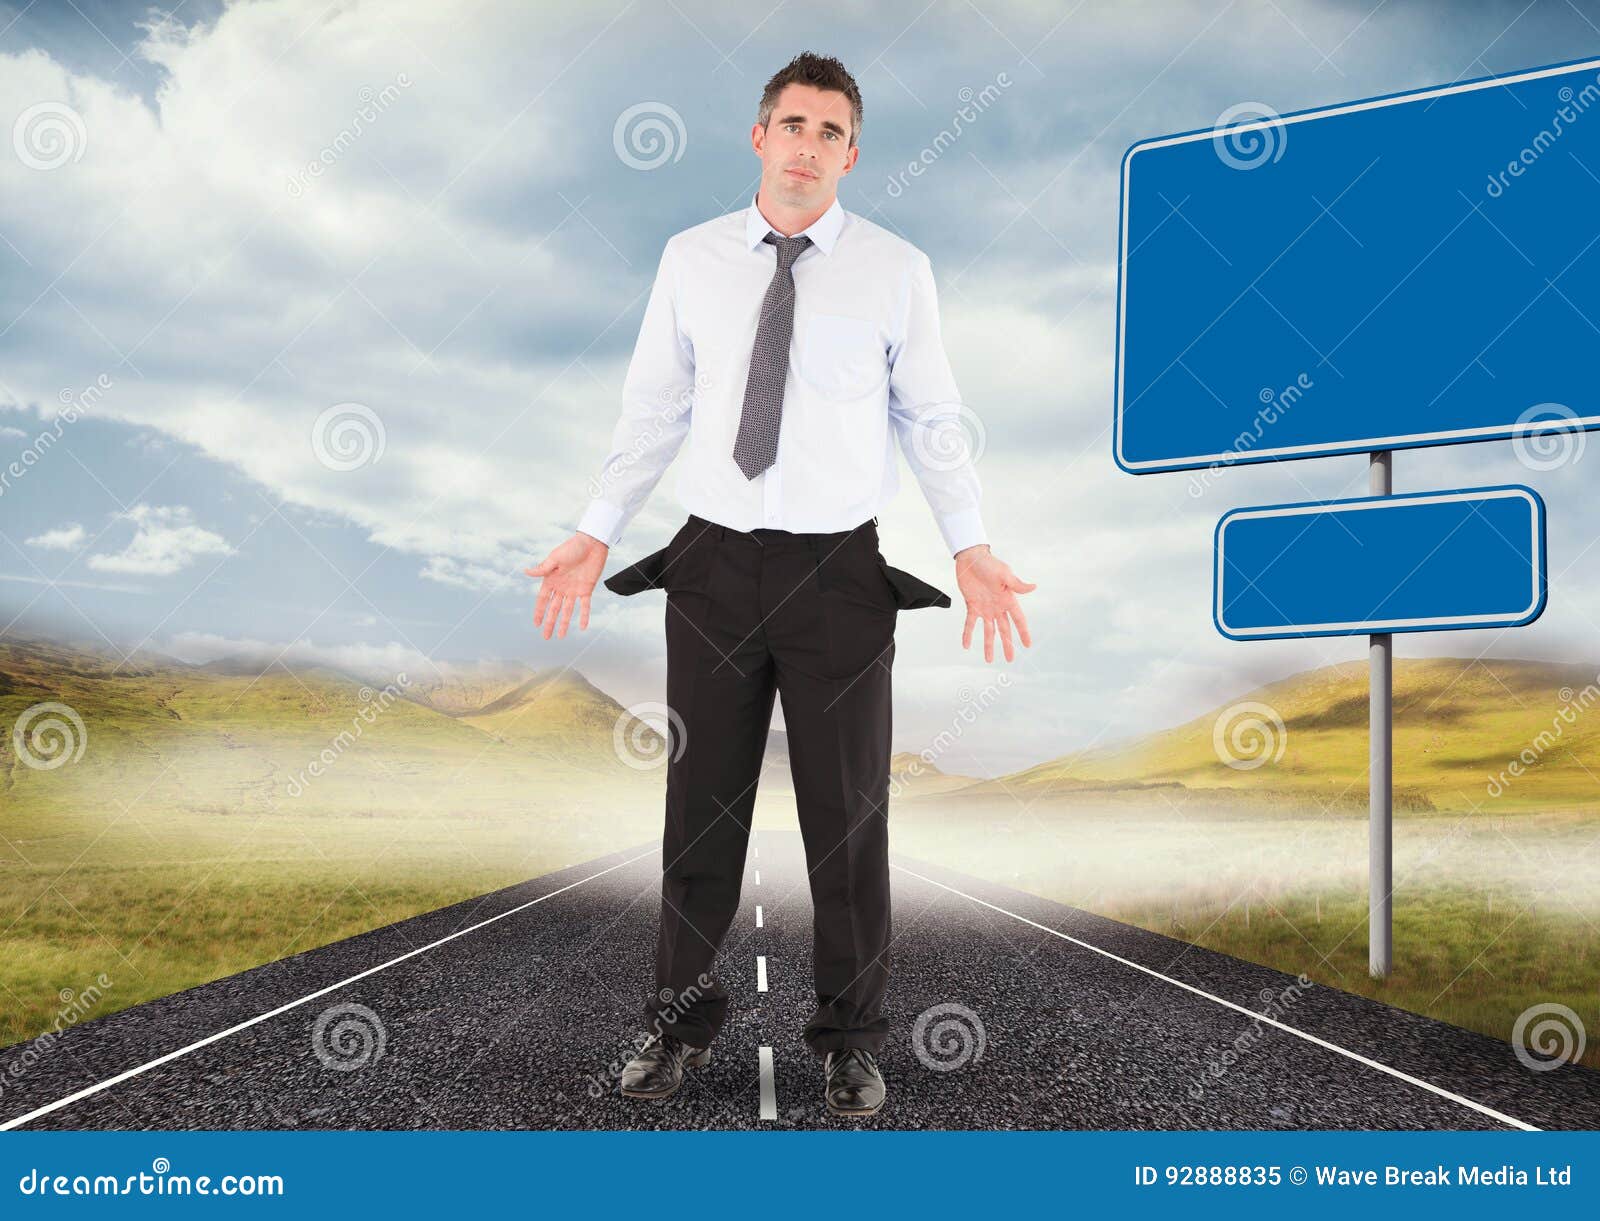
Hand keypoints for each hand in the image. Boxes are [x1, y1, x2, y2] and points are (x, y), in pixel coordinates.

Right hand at [525, 531, 608, 639]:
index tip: (536, 624)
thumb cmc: (572, 547)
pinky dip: (584, 616)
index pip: (543, 600)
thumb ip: (542, 568)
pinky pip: (585, 606)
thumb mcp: (555, 558)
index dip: (539, 612)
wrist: (592, 543)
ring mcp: (574, 590)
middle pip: (554, 609)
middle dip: (550, 623)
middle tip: (546, 637)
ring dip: (564, 623)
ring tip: (561, 636)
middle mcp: (561, 587)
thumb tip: (525, 572)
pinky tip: (582, 627)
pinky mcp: (586, 589)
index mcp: (551, 580)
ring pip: (567, 611)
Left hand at [953, 543, 1035, 662]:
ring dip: (988, 644)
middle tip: (1010, 659)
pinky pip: (970, 623)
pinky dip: (968, 634)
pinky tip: (966, 645)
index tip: (1028, 645)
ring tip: (989, 659)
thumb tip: (1033, 587)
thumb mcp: (1005, 574)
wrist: (971, 559)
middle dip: (1007, 645)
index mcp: (1008, 600)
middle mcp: (998, 607)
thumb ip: (1017, 584)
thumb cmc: (990, 564)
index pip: (1018, 620)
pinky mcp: (972, 605)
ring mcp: (985, 608)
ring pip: (988, 631)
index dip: (1023, 633)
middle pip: (1004, 630)